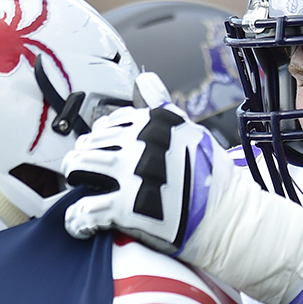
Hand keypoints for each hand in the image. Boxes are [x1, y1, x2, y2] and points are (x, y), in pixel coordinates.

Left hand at [63, 73, 302, 303]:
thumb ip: (161, 108)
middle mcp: (142, 143)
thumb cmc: (210, 180)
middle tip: (82, 172)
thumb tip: (144, 78)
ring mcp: (133, 174)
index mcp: (155, 123)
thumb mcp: (189, 133)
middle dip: (82, 157)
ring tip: (77, 189)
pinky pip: (87, 210)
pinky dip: (78, 219)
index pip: (111, 122)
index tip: (103, 150)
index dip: (101, 138)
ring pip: (81, 167)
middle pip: (91, 143)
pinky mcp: (128, 207)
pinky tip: (80, 225)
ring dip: (73, 178)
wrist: (229, 220)